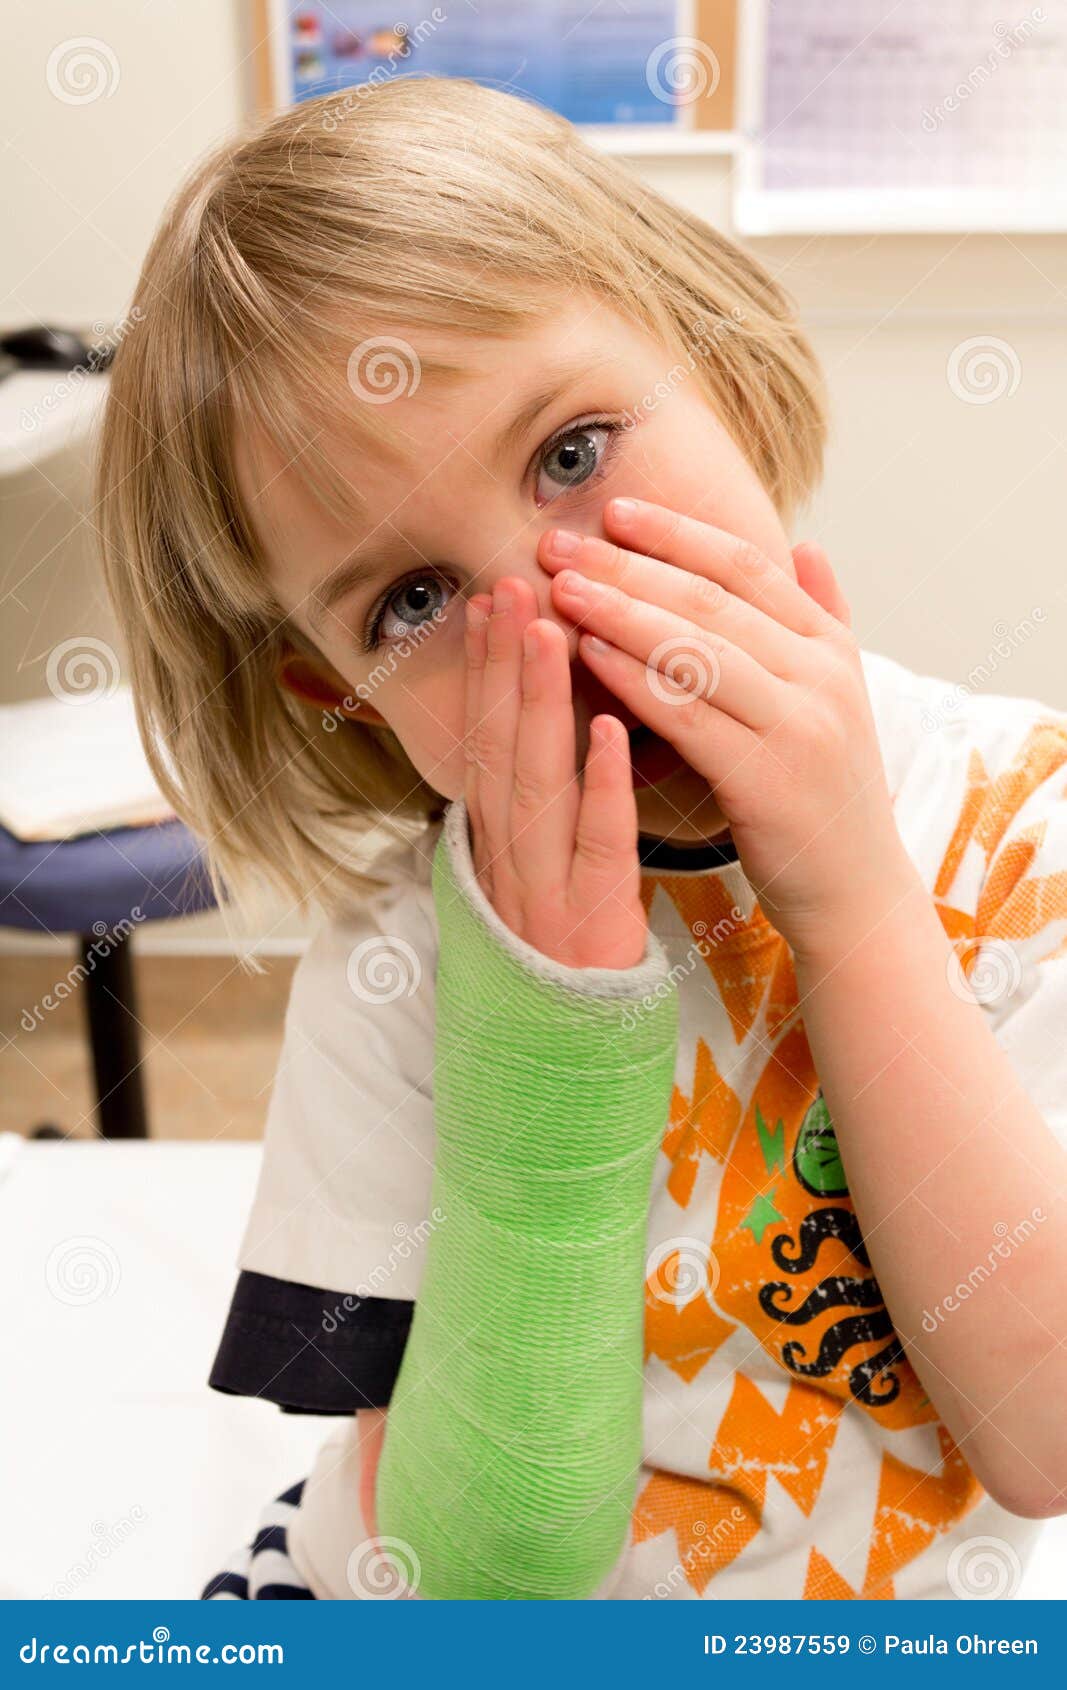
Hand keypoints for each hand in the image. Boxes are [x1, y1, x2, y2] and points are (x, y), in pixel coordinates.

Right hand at [463, 578, 646, 968]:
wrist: (571, 1050)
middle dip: (500, 663)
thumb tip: (533, 737)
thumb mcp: (536, 872)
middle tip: (509, 584)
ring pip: (534, 781)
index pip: (487, 737)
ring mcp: (542, 886)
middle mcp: (508, 854)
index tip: (494, 600)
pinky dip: (601, 785)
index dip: (487, 669)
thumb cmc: (565, 951)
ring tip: (552, 630)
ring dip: (539, 703)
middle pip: (497, 744)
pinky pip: (596, 843)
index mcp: (500, 839)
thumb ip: (535, 806)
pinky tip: (613, 733)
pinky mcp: (588, 917)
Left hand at [538, 499, 915, 959]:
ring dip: (621, 610)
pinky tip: (588, 652)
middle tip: (562, 543)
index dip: (678, 533)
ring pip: (696, 649)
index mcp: (831, 648)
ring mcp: (800, 724)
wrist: (855, 892)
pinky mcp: (768, 776)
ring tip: (562, 587)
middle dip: (630, 565)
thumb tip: (806, 545)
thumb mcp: (837, 698)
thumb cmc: (824, 796)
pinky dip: (634, 676)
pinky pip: (688, 713)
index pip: (747, 566)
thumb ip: (823, 619)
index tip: (615, 512)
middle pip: (711, 600)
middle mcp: (822, 675)